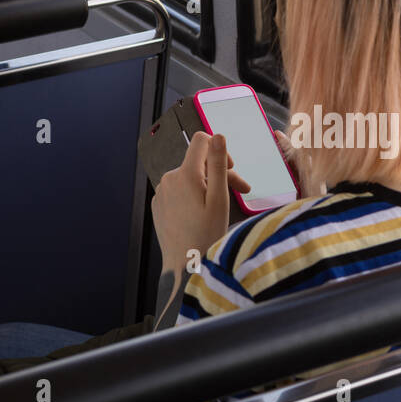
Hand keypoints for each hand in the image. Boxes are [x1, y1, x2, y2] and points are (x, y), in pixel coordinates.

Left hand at [151, 133, 246, 277]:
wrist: (185, 266)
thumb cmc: (205, 236)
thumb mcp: (219, 199)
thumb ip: (218, 164)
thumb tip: (217, 135)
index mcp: (185, 175)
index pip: (201, 140)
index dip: (219, 149)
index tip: (231, 168)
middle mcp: (169, 179)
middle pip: (198, 163)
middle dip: (220, 173)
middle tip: (241, 192)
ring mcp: (162, 192)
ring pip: (189, 177)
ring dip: (208, 186)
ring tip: (221, 206)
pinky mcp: (159, 204)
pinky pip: (179, 190)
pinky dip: (193, 196)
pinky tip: (204, 213)